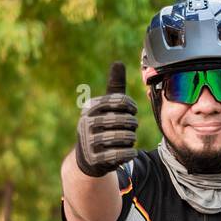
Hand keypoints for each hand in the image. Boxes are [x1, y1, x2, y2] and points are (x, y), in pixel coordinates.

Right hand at [75, 62, 137, 177]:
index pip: (118, 100)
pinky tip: (130, 150)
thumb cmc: (101, 125)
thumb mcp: (105, 107)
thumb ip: (114, 87)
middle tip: (132, 126)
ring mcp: (90, 142)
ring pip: (121, 137)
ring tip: (131, 138)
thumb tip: (118, 62)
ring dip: (131, 138)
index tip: (133, 110)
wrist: (88, 158)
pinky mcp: (95, 158)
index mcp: (90, 108)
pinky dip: (129, 152)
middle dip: (131, 123)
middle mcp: (87, 123)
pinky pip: (119, 153)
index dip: (130, 105)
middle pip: (121, 119)